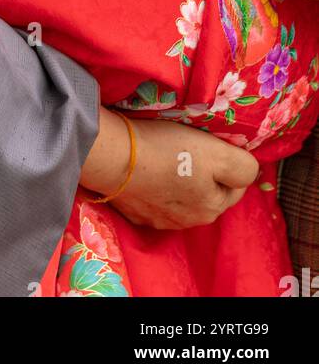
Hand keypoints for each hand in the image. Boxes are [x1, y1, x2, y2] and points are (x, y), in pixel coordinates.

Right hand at [108, 120, 259, 230]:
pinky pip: (156, 197)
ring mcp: (160, 220)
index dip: (228, 160)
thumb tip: (249, 169)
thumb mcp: (218, 153)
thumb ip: (244, 166)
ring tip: (167, 154)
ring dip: (181, 179)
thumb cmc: (168, 150)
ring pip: (182, 196)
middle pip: (209, 192)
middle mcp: (189, 221)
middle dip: (205, 172)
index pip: (236, 184)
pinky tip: (148, 167)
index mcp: (212, 208)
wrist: (113, 157)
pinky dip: (156, 184)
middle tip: (189, 145)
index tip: (211, 142)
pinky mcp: (136, 212)